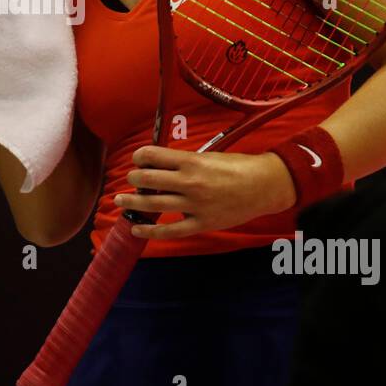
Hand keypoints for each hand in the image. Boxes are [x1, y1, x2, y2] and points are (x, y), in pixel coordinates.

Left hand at [115, 145, 297, 239]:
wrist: (264, 185)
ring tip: (120, 199)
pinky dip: (150, 230)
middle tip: (131, 179)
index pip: (153, 155)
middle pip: (148, 179)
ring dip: (132, 201)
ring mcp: (194, 204)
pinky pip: (170, 230)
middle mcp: (189, 182)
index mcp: (191, 161)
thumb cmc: (238, 167)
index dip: (139, 156)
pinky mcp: (201, 223)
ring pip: (153, 204)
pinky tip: (136, 227)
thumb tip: (160, 165)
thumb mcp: (209, 156)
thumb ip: (185, 162)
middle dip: (134, 178)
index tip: (137, 159)